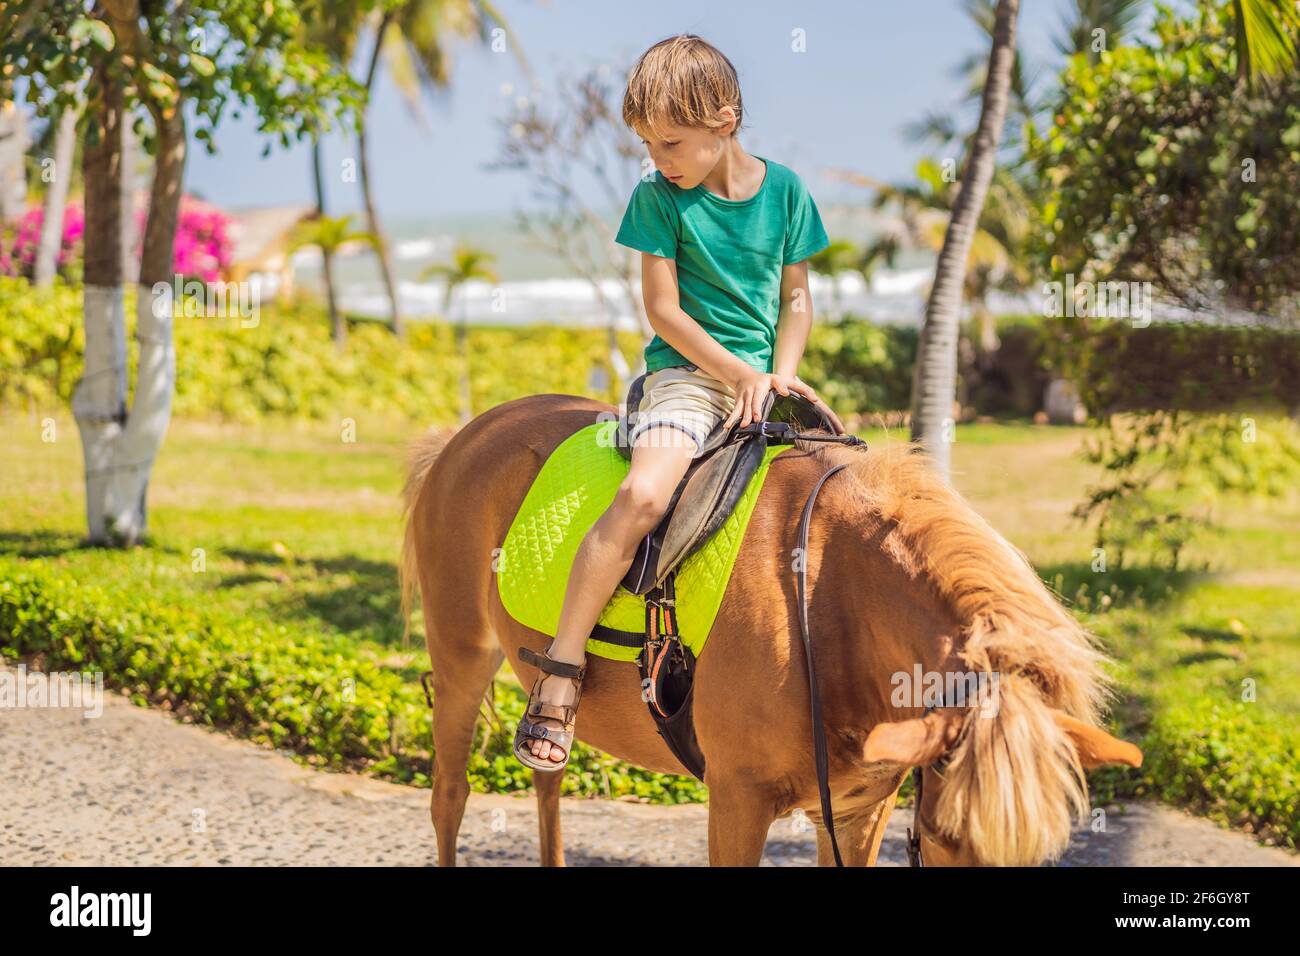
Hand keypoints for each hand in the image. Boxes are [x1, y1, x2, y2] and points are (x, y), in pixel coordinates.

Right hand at [721, 371, 846, 435]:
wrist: (745, 375)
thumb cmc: (771, 382)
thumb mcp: (787, 381)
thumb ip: (802, 389)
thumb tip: (816, 400)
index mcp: (772, 381)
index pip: (778, 382)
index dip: (782, 386)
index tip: (785, 393)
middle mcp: (758, 386)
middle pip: (757, 398)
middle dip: (756, 408)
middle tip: (758, 418)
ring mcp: (747, 393)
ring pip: (745, 405)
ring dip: (744, 416)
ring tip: (743, 426)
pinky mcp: (739, 399)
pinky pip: (736, 410)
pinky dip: (732, 419)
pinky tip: (728, 427)